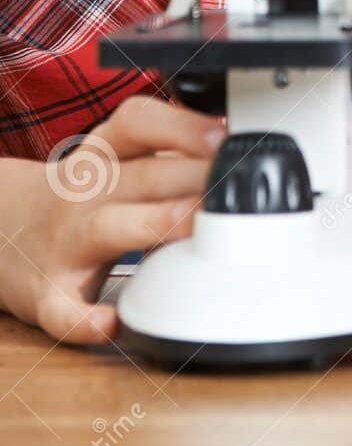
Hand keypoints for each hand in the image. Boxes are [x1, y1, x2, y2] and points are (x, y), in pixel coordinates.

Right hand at [1, 96, 225, 345]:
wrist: (2, 232)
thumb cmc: (80, 197)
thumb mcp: (113, 159)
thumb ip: (167, 151)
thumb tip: (233, 145)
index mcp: (102, 154)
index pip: (136, 122)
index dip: (180, 125)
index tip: (223, 136)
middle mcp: (83, 193)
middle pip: (140, 175)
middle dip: (190, 176)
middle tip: (234, 184)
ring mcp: (65, 243)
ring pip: (108, 228)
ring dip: (155, 223)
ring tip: (196, 223)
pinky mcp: (49, 295)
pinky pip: (65, 310)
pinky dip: (86, 321)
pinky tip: (113, 323)